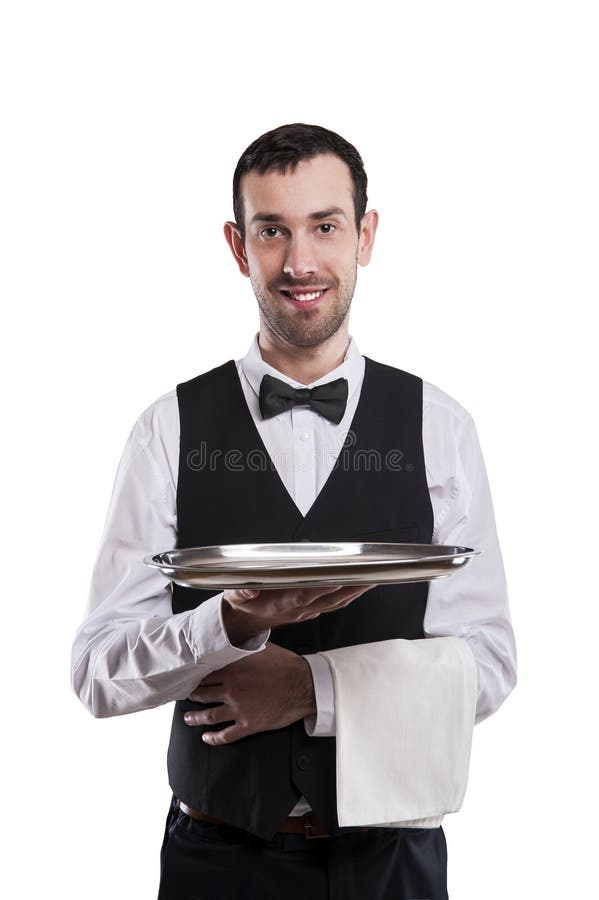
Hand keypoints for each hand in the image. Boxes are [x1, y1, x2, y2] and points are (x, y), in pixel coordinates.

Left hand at [184, 642, 315, 744]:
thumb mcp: (263, 648)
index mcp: (233, 670)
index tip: (189, 677)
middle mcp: (232, 690)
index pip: (206, 674)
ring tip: (189, 718)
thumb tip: (234, 639)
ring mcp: (239, 709)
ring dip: (195, 718)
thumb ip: (244, 646)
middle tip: (187, 696)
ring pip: (209, 716)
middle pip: (203, 694)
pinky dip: (214, 738)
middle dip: (192, 696)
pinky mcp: (249, 725)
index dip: (195, 676)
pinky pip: (226, 735)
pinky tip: (206, 738)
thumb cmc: (286, 665)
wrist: (304, 686)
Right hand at [222, 582, 376, 643]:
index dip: (323, 587)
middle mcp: (298, 609)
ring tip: (372, 578)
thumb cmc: (242, 604)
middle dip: (350, 587)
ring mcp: (306, 612)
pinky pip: (334, 605)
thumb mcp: (234, 596)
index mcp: (281, 603)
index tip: (340, 577)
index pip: (306, 594)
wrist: (243, 624)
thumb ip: (241, 591)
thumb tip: (250, 588)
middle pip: (330, 598)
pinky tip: (359, 587)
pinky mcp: (309, 612)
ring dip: (355, 592)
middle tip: (370, 574)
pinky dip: (349, 596)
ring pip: (336, 602)